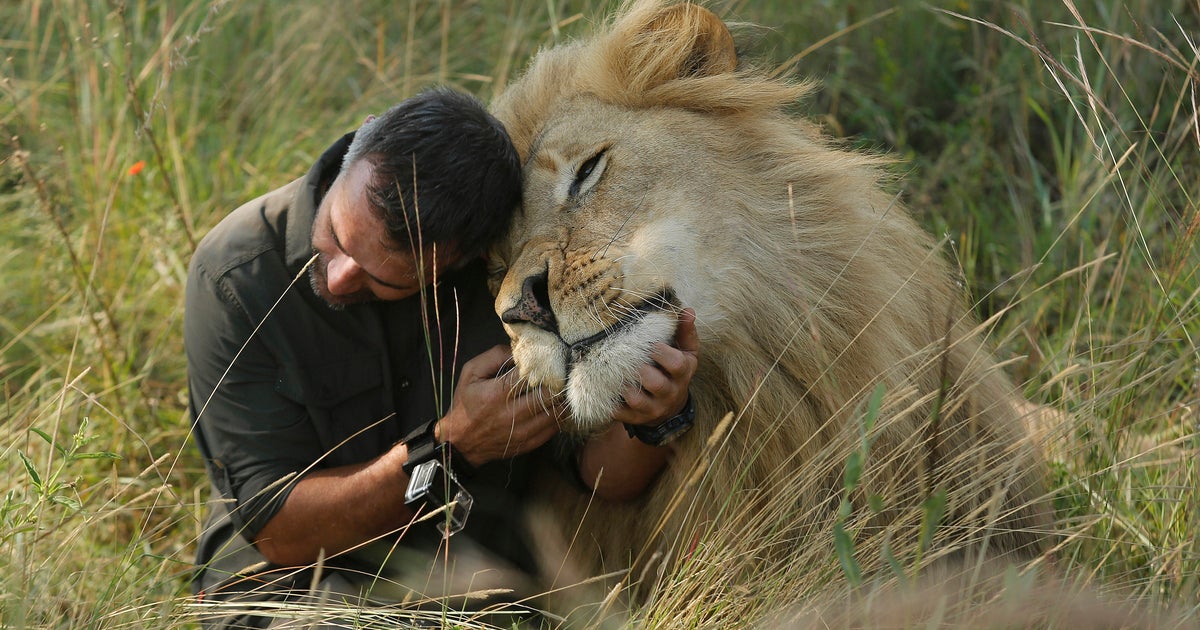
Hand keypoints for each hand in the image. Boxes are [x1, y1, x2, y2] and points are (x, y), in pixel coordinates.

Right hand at [435, 345, 562, 466]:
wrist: (460, 442)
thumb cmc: (465, 403)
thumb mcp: (470, 373)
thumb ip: (494, 356)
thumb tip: (519, 350)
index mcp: (497, 393)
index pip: (529, 374)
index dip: (541, 364)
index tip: (547, 358)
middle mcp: (511, 413)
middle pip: (547, 393)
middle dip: (556, 381)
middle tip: (560, 373)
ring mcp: (521, 431)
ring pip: (554, 412)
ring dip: (560, 399)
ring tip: (561, 389)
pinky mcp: (527, 443)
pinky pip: (553, 429)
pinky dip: (558, 417)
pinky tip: (556, 407)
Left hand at [612, 308, 699, 426]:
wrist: (669, 409)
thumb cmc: (674, 371)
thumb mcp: (685, 353)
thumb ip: (685, 332)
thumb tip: (688, 310)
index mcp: (682, 374)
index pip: (677, 364)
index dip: (662, 352)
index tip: (650, 343)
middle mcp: (669, 393)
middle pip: (656, 383)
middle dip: (641, 369)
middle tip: (628, 357)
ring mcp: (652, 408)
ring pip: (636, 399)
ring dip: (623, 385)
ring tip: (613, 371)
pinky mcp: (635, 418)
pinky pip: (618, 412)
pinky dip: (609, 401)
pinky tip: (602, 388)